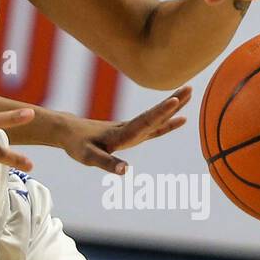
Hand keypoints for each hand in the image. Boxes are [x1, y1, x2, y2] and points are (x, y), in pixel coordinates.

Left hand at [54, 86, 190, 174]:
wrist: (68, 131)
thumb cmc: (77, 145)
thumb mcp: (89, 157)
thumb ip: (106, 163)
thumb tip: (125, 171)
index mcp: (122, 133)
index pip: (145, 122)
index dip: (160, 113)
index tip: (175, 101)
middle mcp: (130, 127)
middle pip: (155, 114)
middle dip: (173, 102)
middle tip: (191, 88)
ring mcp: (131, 128)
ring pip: (156, 116)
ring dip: (173, 105)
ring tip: (190, 93)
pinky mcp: (131, 130)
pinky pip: (154, 124)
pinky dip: (167, 120)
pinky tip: (181, 118)